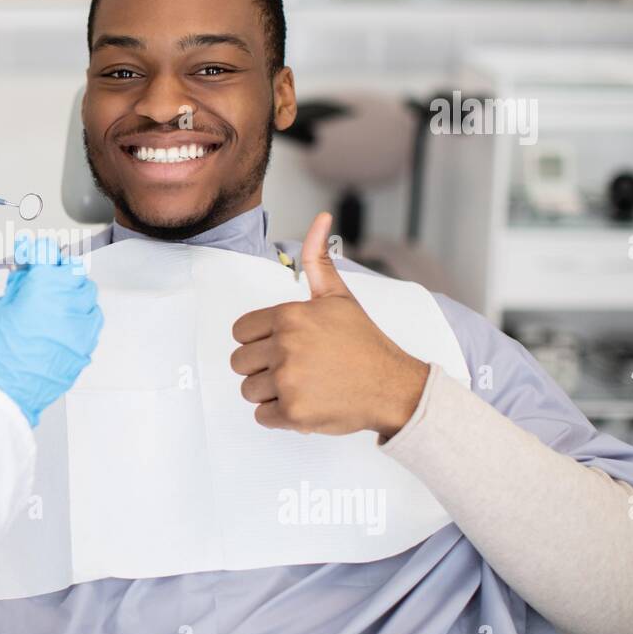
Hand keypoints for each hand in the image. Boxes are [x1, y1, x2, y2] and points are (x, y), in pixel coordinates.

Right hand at [0, 236, 102, 426]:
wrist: (7, 391)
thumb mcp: (1, 308)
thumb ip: (19, 284)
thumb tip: (26, 271)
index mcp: (42, 285)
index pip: (47, 252)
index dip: (38, 250)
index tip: (34, 253)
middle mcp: (67, 300)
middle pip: (73, 269)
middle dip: (59, 267)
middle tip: (47, 272)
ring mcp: (81, 323)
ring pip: (88, 292)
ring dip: (74, 289)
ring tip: (58, 297)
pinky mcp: (87, 343)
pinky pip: (93, 319)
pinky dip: (83, 314)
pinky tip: (69, 319)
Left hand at [229, 212, 427, 438]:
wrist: (393, 387)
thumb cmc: (363, 343)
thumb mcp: (339, 297)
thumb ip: (317, 259)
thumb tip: (320, 217)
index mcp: (289, 316)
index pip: (240, 332)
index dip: (259, 341)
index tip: (283, 346)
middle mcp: (285, 346)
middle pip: (239, 362)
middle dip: (262, 367)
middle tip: (295, 368)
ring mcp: (288, 381)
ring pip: (248, 390)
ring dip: (270, 392)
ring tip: (302, 385)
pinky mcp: (293, 413)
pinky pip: (261, 416)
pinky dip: (279, 416)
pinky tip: (305, 403)